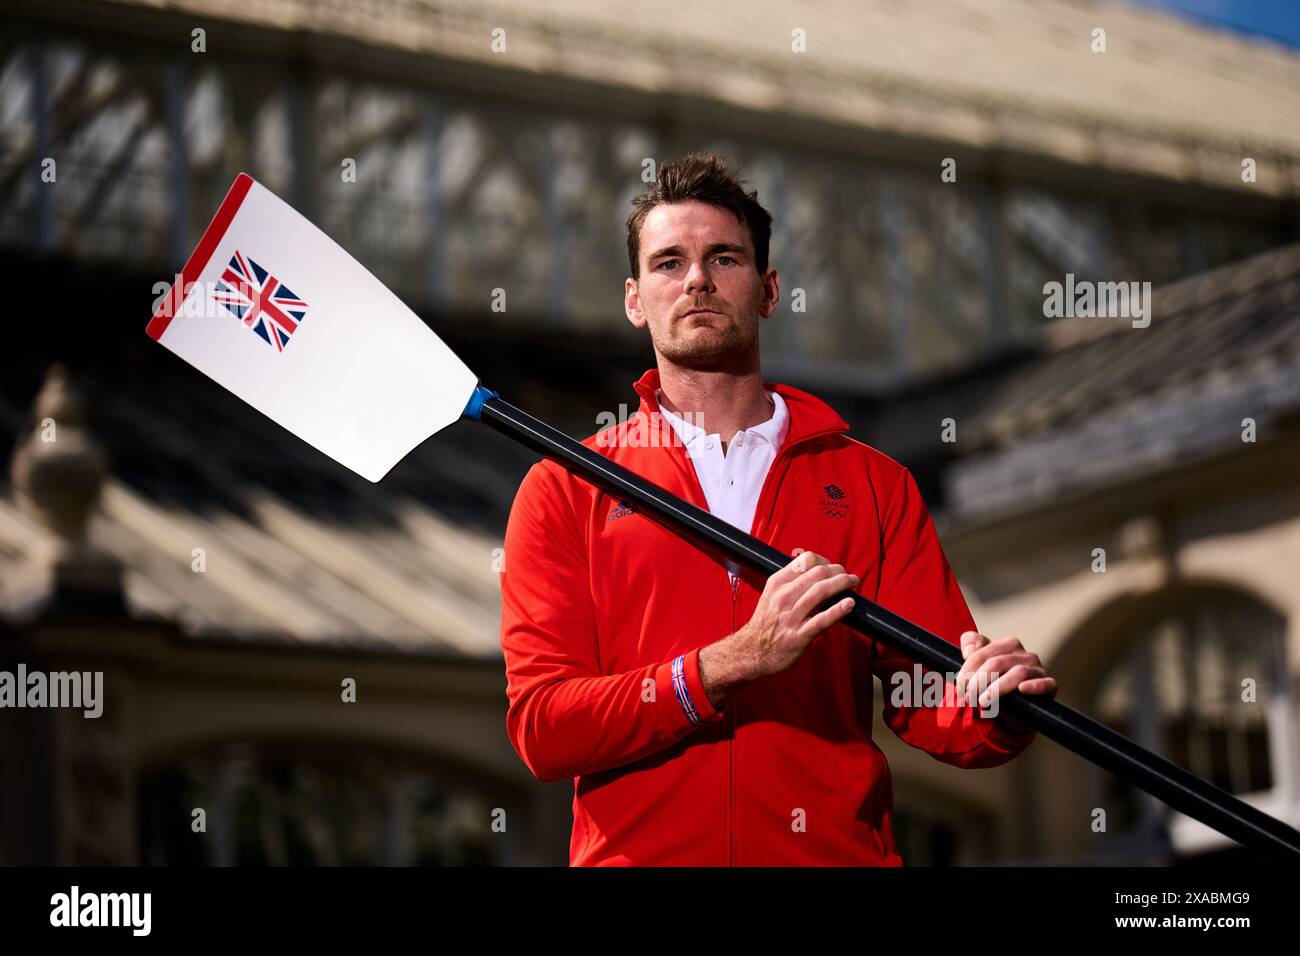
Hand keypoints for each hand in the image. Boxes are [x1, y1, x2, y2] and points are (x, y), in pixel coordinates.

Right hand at [734, 550, 858, 680]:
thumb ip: (790, 581)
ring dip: (842, 584)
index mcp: (777, 583)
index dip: (825, 561)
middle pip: (818, 573)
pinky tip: (849, 604)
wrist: (752, 652)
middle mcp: (783, 597)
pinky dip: (838, 610)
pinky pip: (822, 619)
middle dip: (838, 571)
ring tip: (853, 583)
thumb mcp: (771, 595)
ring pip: (822, 591)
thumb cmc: (766, 623)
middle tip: (848, 577)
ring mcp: (791, 617)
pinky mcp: (799, 636)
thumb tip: (815, 568)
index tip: (832, 568)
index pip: (806, 560)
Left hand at [955, 631, 1055, 729]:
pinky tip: (1022, 690)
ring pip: (1018, 673)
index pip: (982, 652)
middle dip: (979, 681)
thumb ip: (972, 648)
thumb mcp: (980, 668)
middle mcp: (1024, 655)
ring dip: (997, 688)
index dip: (967, 669)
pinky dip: (1034, 686)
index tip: (959, 686)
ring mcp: (1038, 670)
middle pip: (996, 662)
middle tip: (968, 697)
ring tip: (983, 701)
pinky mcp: (1049, 686)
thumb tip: (968, 650)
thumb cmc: (995, 686)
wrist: (1016, 713)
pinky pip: (1045, 683)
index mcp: (1007, 645)